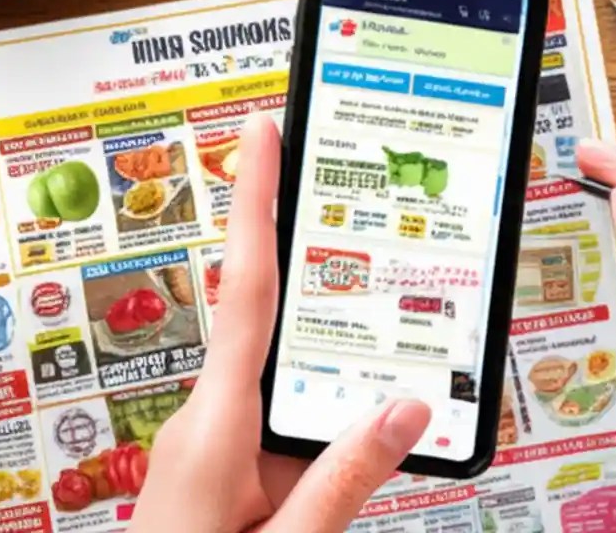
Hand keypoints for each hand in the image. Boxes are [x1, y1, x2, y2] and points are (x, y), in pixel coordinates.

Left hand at [130, 115, 431, 532]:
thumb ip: (343, 479)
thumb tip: (403, 409)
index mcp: (216, 424)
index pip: (243, 289)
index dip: (255, 204)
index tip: (259, 135)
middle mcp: (212, 417)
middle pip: (269, 312)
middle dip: (304, 244)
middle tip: (333, 177)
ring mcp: (221, 439)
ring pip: (289, 366)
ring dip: (332, 338)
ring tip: (383, 309)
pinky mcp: (233, 463)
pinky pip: (289, 409)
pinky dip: (329, 396)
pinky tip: (364, 408)